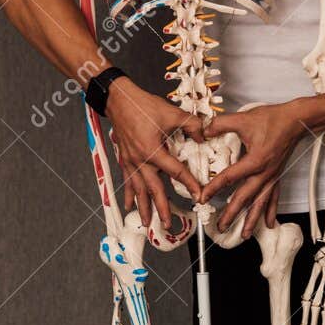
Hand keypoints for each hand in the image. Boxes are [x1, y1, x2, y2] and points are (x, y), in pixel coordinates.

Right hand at [105, 78, 203, 228]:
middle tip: (167, 225)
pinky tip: (129, 206)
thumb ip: (191, 124)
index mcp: (153, 151)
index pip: (175, 172)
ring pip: (138, 190)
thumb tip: (204, 134)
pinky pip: (128, 181)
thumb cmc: (142, 105)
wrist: (119, 99)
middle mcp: (140, 160)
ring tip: (146, 223)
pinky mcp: (125, 159)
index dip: (189, 184)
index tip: (198, 196)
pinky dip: (129, 194)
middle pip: (153, 189)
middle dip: (160, 209)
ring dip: (143, 208)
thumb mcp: (171, 112)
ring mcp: (131, 161)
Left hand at [201, 103, 306, 237]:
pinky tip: (268, 222)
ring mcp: (272, 176)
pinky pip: (273, 197)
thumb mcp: (244, 118)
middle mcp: (264, 173)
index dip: (214, 188)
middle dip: (233, 214)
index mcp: (254, 161)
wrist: (297, 120)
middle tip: (222, 226)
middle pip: (245, 198)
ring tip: (245, 235)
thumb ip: (221, 124)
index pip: (229, 178)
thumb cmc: (274, 119)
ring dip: (252, 220)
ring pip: (260, 203)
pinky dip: (271, 211)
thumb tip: (204, 130)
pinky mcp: (277, 175)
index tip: (203, 197)